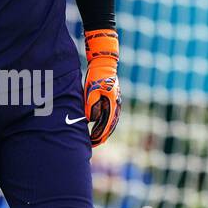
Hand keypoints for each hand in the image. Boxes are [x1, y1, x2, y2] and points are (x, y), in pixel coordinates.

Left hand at [83, 28, 120, 147]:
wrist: (104, 63)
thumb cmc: (96, 76)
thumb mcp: (91, 90)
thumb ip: (91, 105)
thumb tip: (91, 119)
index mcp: (112, 103)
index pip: (106, 124)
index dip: (99, 134)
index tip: (93, 141)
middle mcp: (116, 104)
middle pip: (110, 125)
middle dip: (102, 135)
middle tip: (94, 144)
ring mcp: (116, 102)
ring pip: (111, 121)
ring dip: (104, 130)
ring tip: (97, 138)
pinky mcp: (113, 99)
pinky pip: (110, 115)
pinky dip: (105, 123)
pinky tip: (99, 126)